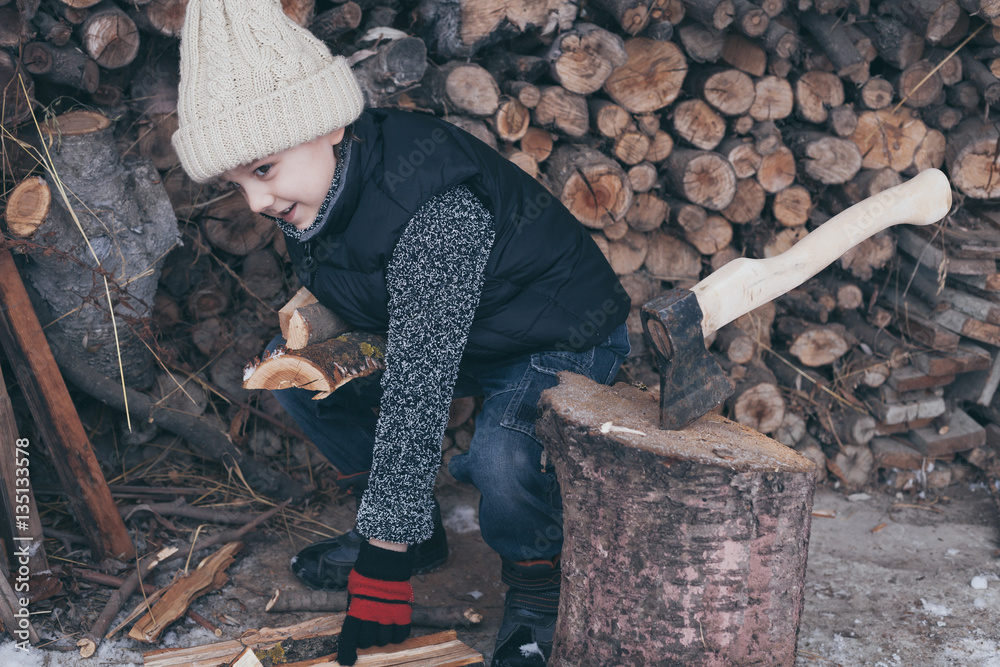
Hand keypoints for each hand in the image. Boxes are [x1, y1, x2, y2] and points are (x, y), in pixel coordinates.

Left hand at [337, 541, 413, 664]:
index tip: (347, 661)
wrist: (386, 561)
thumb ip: (353, 608)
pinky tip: (395, 630)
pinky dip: (398, 635)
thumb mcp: (352, 591)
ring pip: (385, 639)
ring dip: (382, 636)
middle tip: (369, 631)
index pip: (349, 637)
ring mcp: (389, 614)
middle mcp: (372, 615)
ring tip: (382, 626)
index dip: (347, 651)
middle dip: (367, 639)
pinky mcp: (403, 612)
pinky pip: (402, 633)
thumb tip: (354, 623)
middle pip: (368, 641)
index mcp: (357, 609)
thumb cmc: (366, 575)